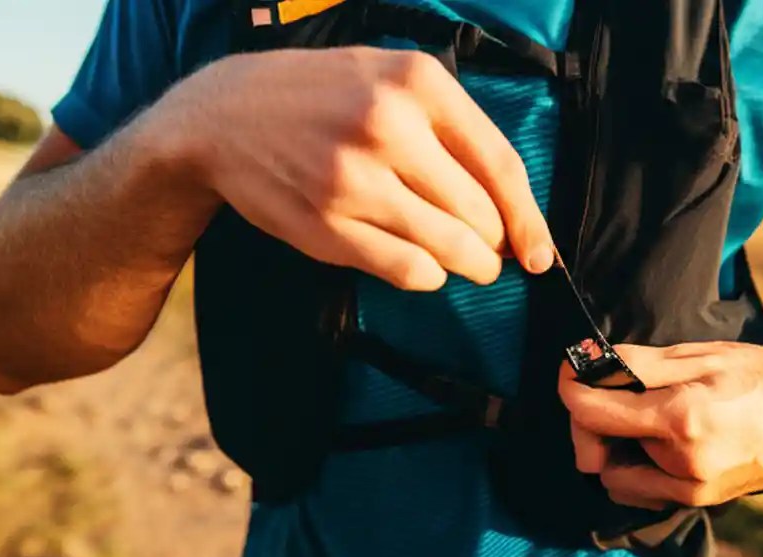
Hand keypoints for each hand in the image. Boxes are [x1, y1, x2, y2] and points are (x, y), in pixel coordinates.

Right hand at [147, 46, 553, 288]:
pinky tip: (425, 265)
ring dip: (470, 265)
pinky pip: (408, 269)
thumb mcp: (387, 76)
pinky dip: (428, 275)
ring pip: (449, 247)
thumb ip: (449, 126)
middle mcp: (387, 127)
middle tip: (493, 253)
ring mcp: (354, 180)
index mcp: (415, 83)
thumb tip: (510, 202)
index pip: (500, 163)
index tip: (541, 251)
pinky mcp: (326, 226)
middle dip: (496, 244)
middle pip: (479, 212)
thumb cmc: (320, 97)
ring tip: (470, 264)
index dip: (529, 217)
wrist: (221, 116)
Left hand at [559, 342, 762, 509]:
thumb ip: (641, 364)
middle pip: (595, 449)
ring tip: (635, 415)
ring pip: (614, 477)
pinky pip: (642, 492)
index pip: (591, 413)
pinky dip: (633, 468)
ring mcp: (691, 491)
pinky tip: (655, 440)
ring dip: (610, 448)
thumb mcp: (704, 355)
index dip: (571, 385)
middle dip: (588, 419)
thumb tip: (589, 362)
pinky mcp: (698, 502)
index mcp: (681, 421)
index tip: (574, 366)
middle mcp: (681, 466)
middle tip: (605, 388)